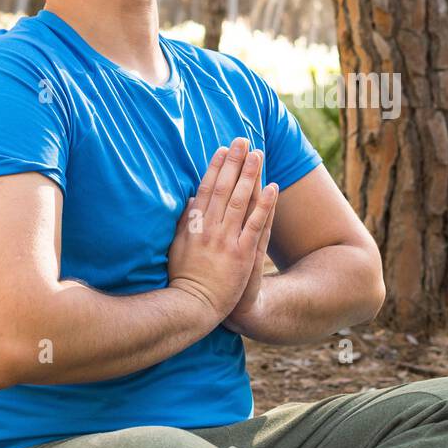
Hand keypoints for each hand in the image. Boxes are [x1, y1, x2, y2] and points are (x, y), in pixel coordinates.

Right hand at [167, 137, 275, 322]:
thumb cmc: (184, 277)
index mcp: (193, 225)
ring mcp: (226, 240)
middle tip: (243, 140)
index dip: (216, 167)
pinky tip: (272, 187)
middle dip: (234, 162)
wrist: (194, 306)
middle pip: (224, 188)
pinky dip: (264, 204)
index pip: (206, 189)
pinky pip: (256, 224)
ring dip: (250, 175)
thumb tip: (191, 199)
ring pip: (240, 201)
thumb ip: (184, 221)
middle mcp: (210, 228)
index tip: (224, 149)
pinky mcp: (242, 254)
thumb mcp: (176, 245)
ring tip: (258, 154)